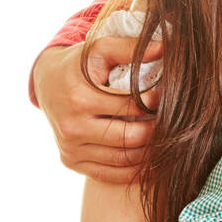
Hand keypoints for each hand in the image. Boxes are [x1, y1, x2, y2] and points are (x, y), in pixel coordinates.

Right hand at [33, 37, 162, 183]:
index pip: (130, 107)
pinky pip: (108, 174)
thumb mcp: (99, 49)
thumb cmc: (79, 65)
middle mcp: (72, 127)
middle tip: (174, 123)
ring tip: (168, 141)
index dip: (155, 104)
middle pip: (129, 138)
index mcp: (80, 98)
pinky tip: (152, 163)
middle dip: (157, 132)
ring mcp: (70, 148)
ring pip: (122, 159)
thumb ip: (130, 48)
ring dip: (150, 154)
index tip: (169, 99)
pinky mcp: (70, 161)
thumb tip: (165, 47)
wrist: (47, 83)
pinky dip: (134, 172)